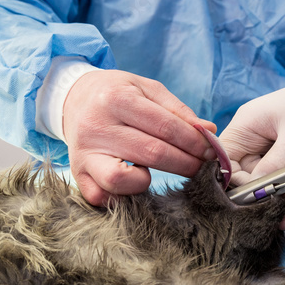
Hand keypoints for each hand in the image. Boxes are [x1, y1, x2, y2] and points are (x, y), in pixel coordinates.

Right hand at [63, 70, 216, 205]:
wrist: (73, 98)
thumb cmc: (117, 93)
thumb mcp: (147, 88)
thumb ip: (178, 110)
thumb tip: (209, 132)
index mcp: (116, 99)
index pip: (165, 126)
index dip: (194, 142)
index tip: (211, 151)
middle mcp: (96, 126)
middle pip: (151, 153)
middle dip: (185, 163)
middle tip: (202, 166)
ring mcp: (84, 153)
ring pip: (120, 179)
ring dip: (150, 181)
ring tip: (162, 172)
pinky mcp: (77, 173)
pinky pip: (100, 196)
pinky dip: (122, 196)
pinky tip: (136, 181)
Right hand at [219, 75, 284, 183]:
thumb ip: (273, 165)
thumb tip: (255, 189)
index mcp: (245, 123)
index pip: (222, 156)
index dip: (232, 177)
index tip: (252, 193)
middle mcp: (248, 130)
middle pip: (236, 165)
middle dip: (251, 180)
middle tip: (270, 194)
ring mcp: (261, 136)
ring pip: (253, 167)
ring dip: (265, 178)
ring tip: (283, 186)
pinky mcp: (274, 142)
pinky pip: (267, 164)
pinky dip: (275, 173)